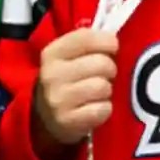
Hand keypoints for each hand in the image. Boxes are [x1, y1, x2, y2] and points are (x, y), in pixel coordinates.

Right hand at [33, 28, 118, 149]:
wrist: (46, 116)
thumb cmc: (68, 79)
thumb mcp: (68, 56)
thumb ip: (87, 43)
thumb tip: (113, 38)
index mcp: (52, 53)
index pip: (86, 38)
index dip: (107, 41)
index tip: (112, 47)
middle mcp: (52, 74)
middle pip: (101, 64)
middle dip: (110, 69)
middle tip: (105, 75)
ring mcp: (58, 99)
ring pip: (103, 87)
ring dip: (107, 90)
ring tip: (99, 92)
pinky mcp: (68, 121)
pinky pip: (102, 110)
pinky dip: (105, 109)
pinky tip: (96, 107)